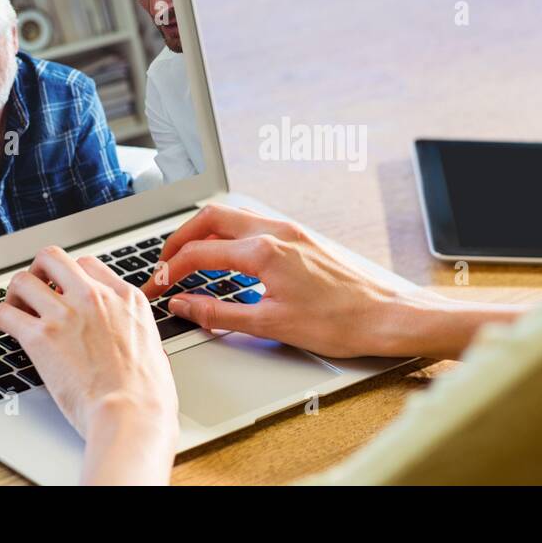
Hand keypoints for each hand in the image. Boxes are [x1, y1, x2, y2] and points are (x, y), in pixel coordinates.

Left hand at [0, 246, 178, 482]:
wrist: (132, 413)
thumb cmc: (148, 394)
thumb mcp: (153, 346)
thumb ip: (135, 332)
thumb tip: (131, 341)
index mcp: (126, 298)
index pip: (88, 265)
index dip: (70, 277)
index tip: (62, 292)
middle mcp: (94, 297)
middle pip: (52, 258)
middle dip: (37, 272)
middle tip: (33, 291)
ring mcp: (66, 314)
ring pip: (22, 280)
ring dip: (12, 294)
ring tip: (10, 311)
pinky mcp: (41, 336)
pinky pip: (2, 314)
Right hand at [142, 204, 428, 358]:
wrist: (386, 316)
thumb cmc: (338, 322)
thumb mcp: (269, 324)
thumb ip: (218, 313)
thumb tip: (184, 305)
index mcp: (264, 250)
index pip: (200, 252)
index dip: (168, 270)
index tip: (155, 286)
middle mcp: (277, 231)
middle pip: (212, 218)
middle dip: (181, 238)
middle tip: (163, 262)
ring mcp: (292, 231)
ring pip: (235, 218)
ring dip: (207, 234)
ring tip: (190, 259)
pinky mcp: (303, 239)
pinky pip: (256, 226)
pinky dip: (232, 237)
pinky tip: (230, 262)